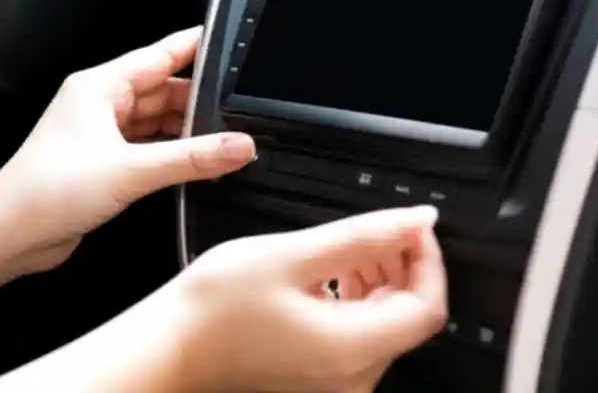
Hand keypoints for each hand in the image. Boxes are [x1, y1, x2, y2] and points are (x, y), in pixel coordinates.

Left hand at [0, 26, 255, 273]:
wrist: (9, 234)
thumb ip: (192, 159)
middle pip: (164, 90)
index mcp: (100, 87)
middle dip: (200, 102)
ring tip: (224, 140)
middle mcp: (101, 104)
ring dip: (187, 131)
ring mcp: (102, 133)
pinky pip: (149, 146)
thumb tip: (239, 146)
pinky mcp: (104, 161)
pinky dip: (172, 152)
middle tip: (239, 113)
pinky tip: (196, 163)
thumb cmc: (47, 192)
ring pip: (158, 120)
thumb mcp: (132, 171)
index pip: (160, 54)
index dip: (195, 46)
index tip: (228, 43)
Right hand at [170, 206, 448, 392]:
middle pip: (409, 316)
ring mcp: (337, 383)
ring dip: (381, 279)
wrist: (169, 348)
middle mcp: (353, 378)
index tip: (412, 225)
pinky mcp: (320, 378)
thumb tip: (417, 221)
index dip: (428, 259)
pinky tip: (334, 274)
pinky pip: (359, 337)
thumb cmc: (215, 308)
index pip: (428, 306)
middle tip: (379, 228)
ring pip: (385, 324)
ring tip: (351, 247)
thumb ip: (363, 236)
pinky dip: (358, 300)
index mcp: (352, 350)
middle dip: (402, 264)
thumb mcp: (295, 255)